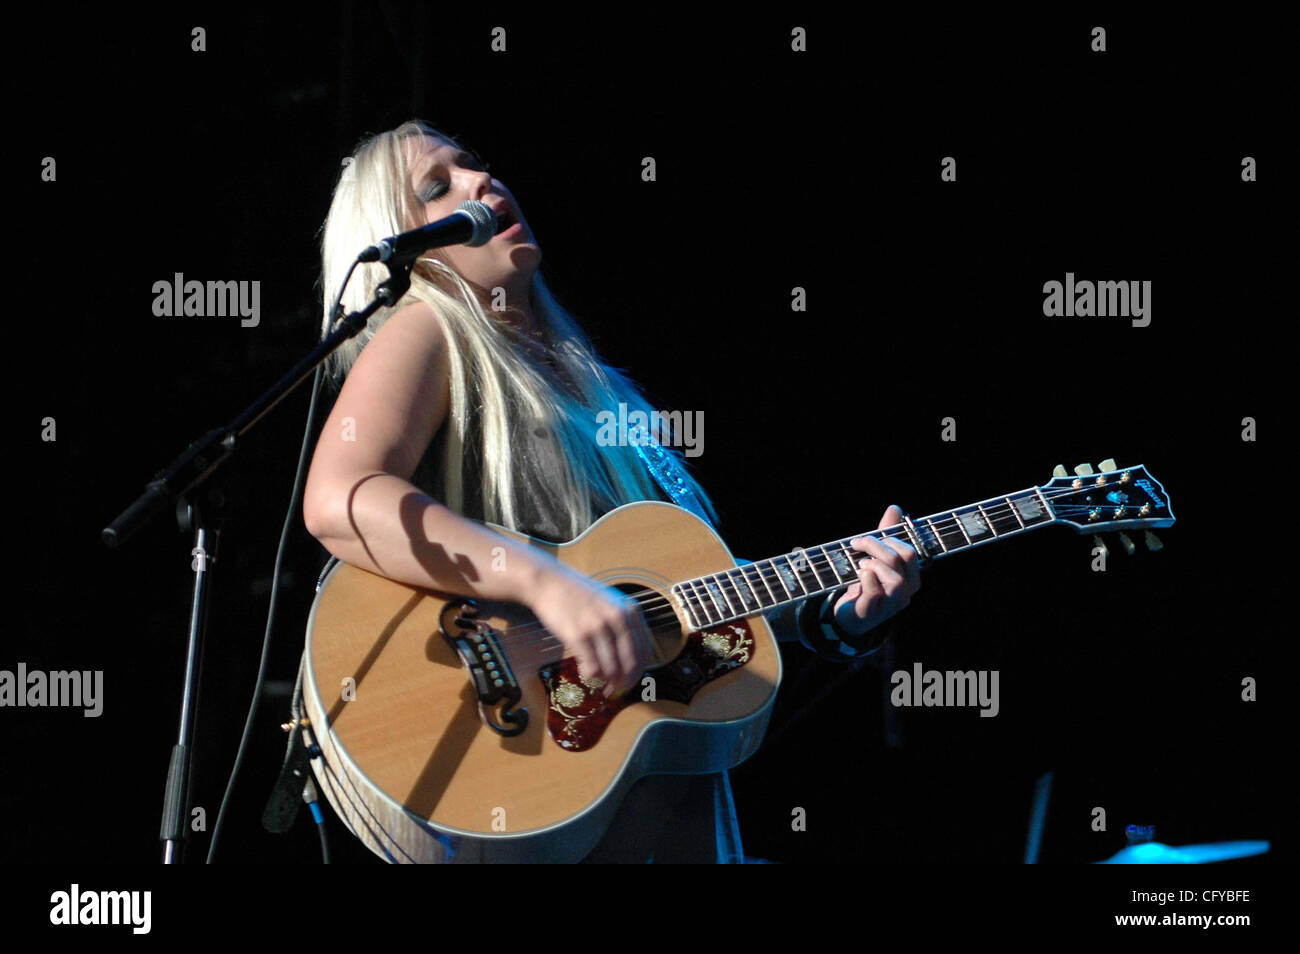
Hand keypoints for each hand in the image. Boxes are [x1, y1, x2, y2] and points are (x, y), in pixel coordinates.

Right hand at [527, 563, 654, 697]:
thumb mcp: (611, 602)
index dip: (638, 673)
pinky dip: (590, 675)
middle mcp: (618, 619)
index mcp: (630, 611)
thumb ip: (624, 625)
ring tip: (598, 680)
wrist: (549, 582)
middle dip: (624, 683)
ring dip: (606, 682)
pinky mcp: (578, 636)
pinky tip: (584, 669)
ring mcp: (598, 627)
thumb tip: (631, 660)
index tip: (630, 682)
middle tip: (614, 691)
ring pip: (611, 669)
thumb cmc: (578, 595)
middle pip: (631, 664)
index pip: (645, 652)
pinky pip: (592, 668)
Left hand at [830, 505, 920, 637]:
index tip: (869, 537)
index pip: (911, 552)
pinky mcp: (872, 611)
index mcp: (910, 579)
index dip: (889, 539)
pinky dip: (865, 577)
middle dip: (878, 545)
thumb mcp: (875, 558)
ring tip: (860, 564)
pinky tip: (858, 575)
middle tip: (857, 543)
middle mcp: (905, 593)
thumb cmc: (865, 584)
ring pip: (894, 577)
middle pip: (903, 559)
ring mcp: (890, 605)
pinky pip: (874, 590)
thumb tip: (895, 508)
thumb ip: (886, 535)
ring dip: (873, 563)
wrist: (848, 616)